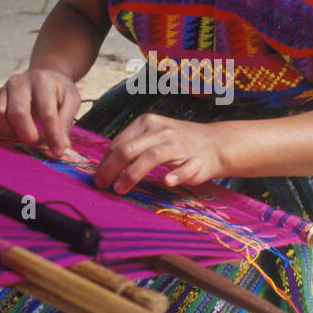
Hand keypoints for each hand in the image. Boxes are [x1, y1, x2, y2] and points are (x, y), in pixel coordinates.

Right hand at [0, 68, 80, 156]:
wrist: (46, 74)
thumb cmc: (59, 90)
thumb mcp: (71, 100)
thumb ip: (65, 123)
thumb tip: (60, 148)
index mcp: (42, 82)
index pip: (46, 112)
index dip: (52, 135)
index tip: (58, 151)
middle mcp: (20, 82)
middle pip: (17, 113)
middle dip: (27, 134)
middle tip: (37, 142)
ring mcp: (4, 87)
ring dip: (9, 130)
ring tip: (22, 132)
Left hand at [93, 114, 223, 193]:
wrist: (215, 143)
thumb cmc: (176, 143)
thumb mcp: (152, 136)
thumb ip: (131, 146)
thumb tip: (104, 164)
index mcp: (147, 123)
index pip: (119, 143)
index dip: (105, 162)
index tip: (97, 178)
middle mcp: (161, 131)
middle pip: (129, 149)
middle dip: (111, 168)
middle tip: (101, 185)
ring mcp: (179, 145)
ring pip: (152, 157)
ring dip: (132, 174)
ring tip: (120, 189)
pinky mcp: (196, 160)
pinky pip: (185, 168)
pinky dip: (176, 175)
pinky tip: (167, 182)